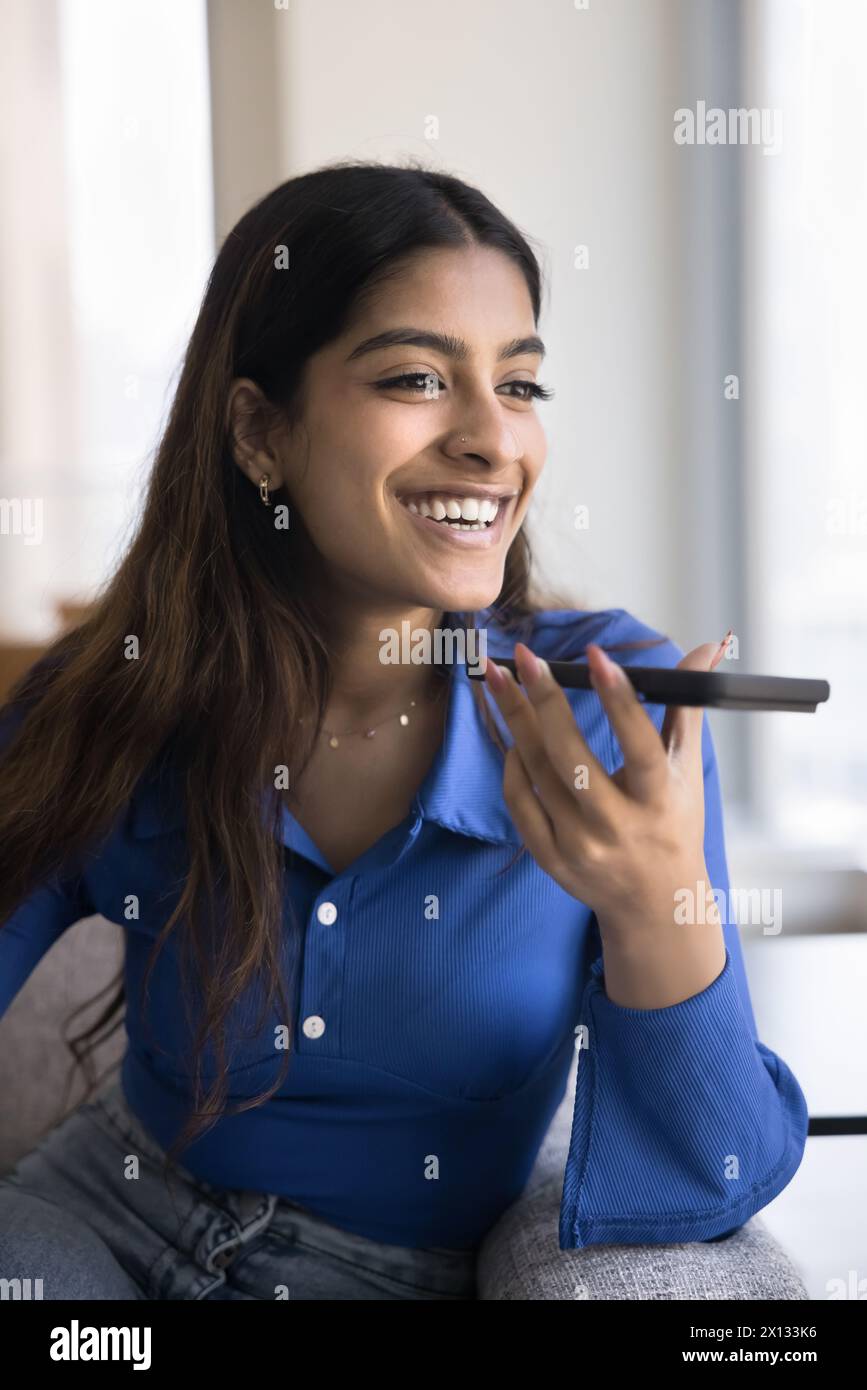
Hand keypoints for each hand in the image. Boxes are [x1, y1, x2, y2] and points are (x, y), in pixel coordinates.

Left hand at [483, 636, 729, 938]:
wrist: (655, 903)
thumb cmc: (673, 823)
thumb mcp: (687, 770)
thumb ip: (688, 707)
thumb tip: (709, 648)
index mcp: (659, 800)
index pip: (639, 746)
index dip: (619, 700)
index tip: (596, 654)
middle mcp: (618, 827)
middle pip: (571, 757)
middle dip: (544, 700)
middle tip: (524, 656)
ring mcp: (579, 847)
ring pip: (537, 774)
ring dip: (517, 722)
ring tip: (502, 681)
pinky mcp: (550, 860)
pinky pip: (519, 804)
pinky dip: (512, 767)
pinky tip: (512, 738)